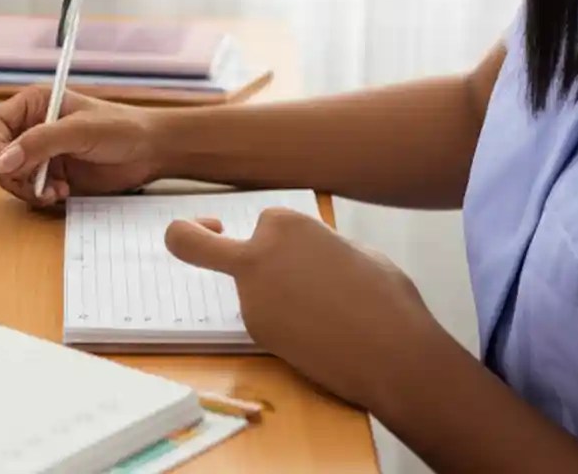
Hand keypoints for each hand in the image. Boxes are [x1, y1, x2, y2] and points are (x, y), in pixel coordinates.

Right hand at [0, 86, 162, 206]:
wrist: (150, 152)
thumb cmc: (122, 128)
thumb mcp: (79, 131)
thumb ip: (40, 143)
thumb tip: (3, 161)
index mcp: (35, 105)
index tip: (6, 165)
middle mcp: (34, 128)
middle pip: (0, 154)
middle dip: (14, 174)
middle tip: (35, 183)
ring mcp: (42, 153)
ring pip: (12, 176)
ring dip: (27, 189)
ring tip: (54, 191)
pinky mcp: (53, 175)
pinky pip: (30, 190)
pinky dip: (40, 196)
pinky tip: (62, 192)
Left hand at [165, 208, 441, 408]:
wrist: (390, 353)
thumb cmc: (386, 296)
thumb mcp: (356, 252)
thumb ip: (319, 247)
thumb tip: (310, 256)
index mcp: (285, 225)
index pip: (265, 224)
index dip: (280, 238)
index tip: (296, 252)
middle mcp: (256, 254)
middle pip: (189, 240)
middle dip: (187, 233)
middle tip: (205, 234)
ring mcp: (249, 296)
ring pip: (246, 286)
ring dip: (271, 294)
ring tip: (325, 313)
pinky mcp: (254, 331)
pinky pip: (263, 316)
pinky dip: (283, 322)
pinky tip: (320, 333)